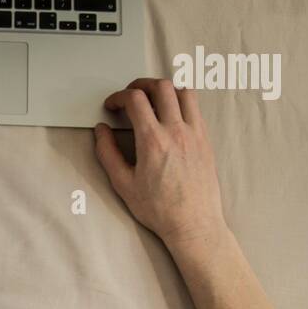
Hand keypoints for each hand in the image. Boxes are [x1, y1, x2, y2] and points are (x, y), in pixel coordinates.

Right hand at [94, 78, 227, 249]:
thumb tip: (101, 131)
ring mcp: (195, 134)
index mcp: (152, 141)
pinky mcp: (206, 141)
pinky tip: (170, 118)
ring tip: (153, 101)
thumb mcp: (123, 184)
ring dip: (165, 90)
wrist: (194, 224)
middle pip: (161, 87)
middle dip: (141, 84)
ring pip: (184, 92)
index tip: (112, 106)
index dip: (118, 96)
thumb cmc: (158, 209)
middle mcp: (176, 131)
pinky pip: (196, 109)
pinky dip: (181, 104)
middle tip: (130, 95)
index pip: (135, 99)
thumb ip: (108, 153)